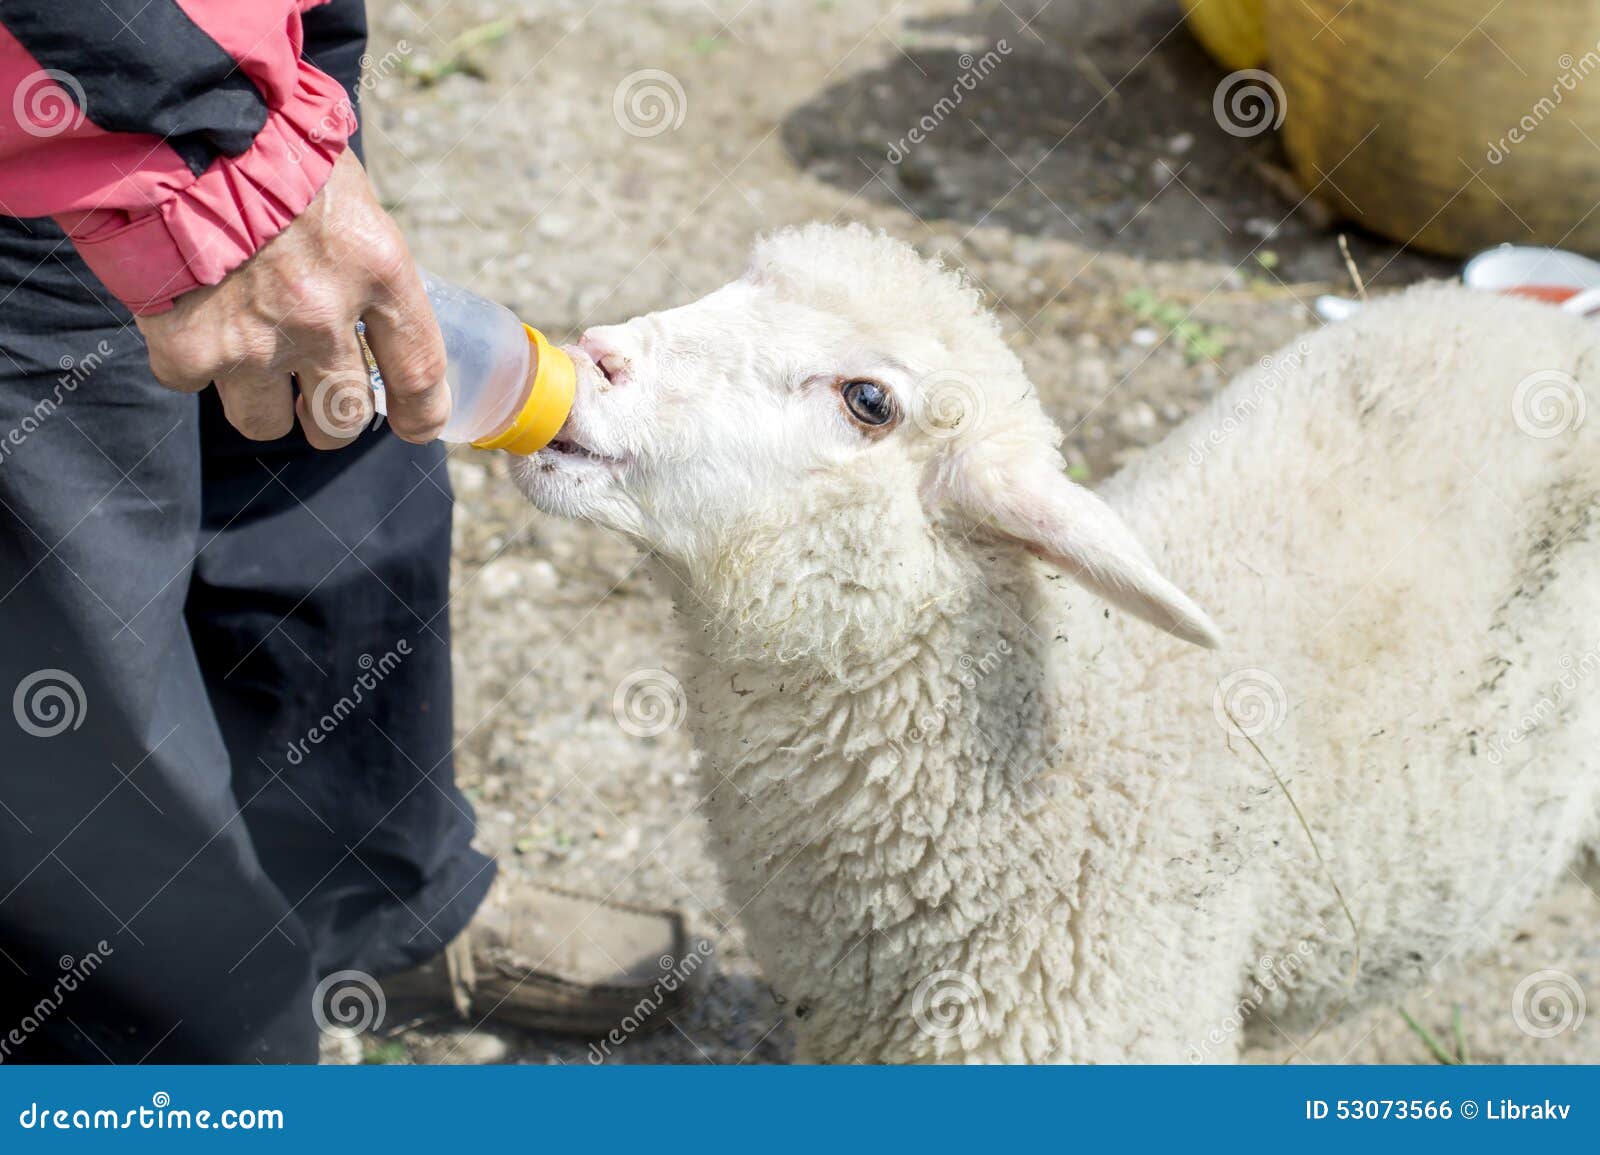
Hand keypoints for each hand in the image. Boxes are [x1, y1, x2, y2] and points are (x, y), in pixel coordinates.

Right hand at [134, 150, 448, 448]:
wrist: (173, 118)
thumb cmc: (270, 144)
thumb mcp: (350, 195)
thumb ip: (365, 262)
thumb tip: (376, 306)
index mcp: (378, 271)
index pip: (419, 374)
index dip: (421, 414)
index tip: (414, 424)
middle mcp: (323, 316)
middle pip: (341, 418)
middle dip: (331, 420)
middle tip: (319, 403)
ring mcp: (254, 340)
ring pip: (268, 423)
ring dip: (264, 405)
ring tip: (250, 365)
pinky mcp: (188, 348)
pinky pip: (194, 382)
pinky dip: (191, 358)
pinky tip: (188, 313)